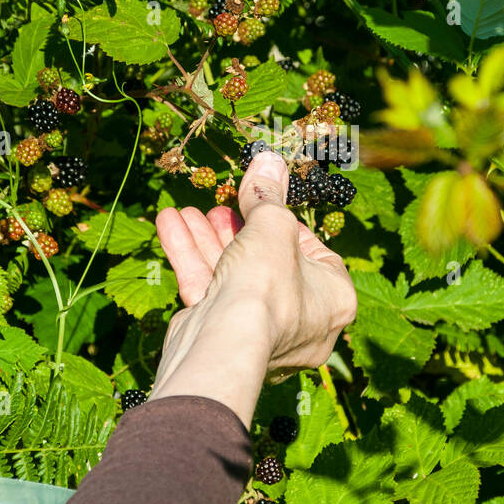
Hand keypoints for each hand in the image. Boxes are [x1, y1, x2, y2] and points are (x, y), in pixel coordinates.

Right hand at [149, 152, 356, 426]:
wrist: (225, 345)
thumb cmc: (268, 286)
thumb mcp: (272, 225)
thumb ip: (268, 194)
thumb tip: (269, 159)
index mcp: (334, 299)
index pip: (315, 253)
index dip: (286, 224)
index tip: (264, 203)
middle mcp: (303, 322)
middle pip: (268, 263)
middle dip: (237, 229)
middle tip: (220, 205)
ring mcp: (260, 334)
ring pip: (233, 276)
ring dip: (207, 239)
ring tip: (188, 210)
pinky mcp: (223, 337)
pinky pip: (209, 291)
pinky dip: (190, 257)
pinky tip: (169, 223)